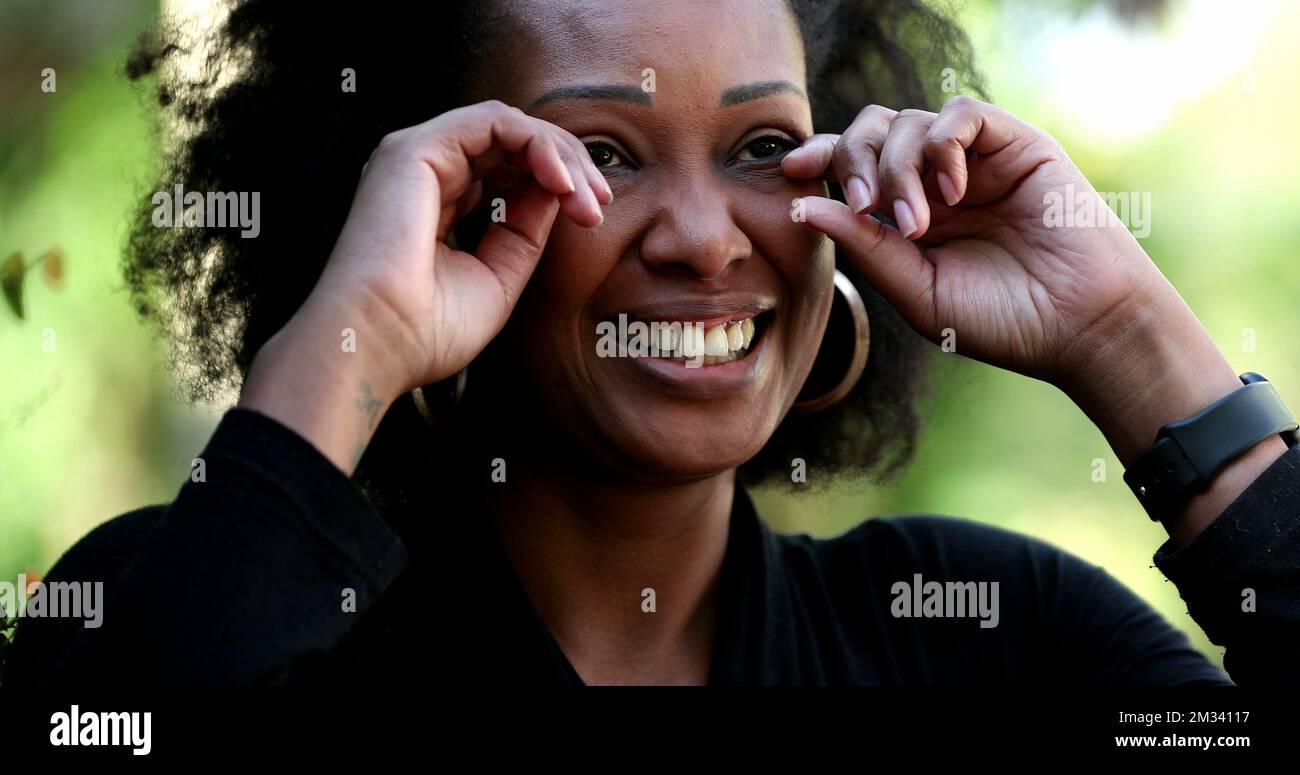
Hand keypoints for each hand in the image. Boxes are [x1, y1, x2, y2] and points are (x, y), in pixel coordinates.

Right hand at [316, 99, 611, 395]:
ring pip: (508, 126)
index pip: (508, 169)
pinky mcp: (415, 149)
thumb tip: (557, 193)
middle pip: (513, 143)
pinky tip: (560, 180)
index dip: (558, 183)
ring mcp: (417, 157)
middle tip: (598, 203)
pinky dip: (536, 143)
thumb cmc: (426, 330)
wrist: (379, 345)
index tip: (593, 216)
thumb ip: (525, 232)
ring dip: (558, 155)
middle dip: (568, 166)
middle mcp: (425, 174)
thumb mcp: (497, 278)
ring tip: (585, 196)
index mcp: (438, 203)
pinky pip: (493, 122)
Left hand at [785, 95, 1160, 385]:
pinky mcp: (1016, 145)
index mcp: (909, 215)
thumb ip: (865, 247)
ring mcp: (976, 161)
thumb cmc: (1001, 320)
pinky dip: (944, 144)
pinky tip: (951, 191)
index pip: (852, 166)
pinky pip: (963, 114)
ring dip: (898, 165)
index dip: (819, 157)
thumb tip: (803, 205)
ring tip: (919, 220)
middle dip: (851, 158)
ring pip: (910, 121)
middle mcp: (938, 181)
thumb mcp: (915, 290)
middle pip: (871, 131)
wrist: (1079, 326)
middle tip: (863, 204)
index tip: (790, 172)